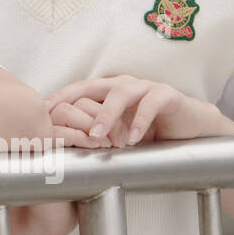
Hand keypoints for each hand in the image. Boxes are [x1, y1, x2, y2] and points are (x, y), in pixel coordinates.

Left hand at [44, 76, 219, 147]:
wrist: (192, 129)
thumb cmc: (152, 132)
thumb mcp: (120, 134)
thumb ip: (99, 136)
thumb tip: (67, 150)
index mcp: (110, 91)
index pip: (80, 90)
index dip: (60, 97)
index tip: (41, 111)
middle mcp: (125, 84)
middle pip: (94, 85)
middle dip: (74, 100)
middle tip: (59, 117)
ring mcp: (146, 87)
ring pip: (121, 93)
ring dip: (106, 114)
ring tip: (97, 136)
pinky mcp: (168, 95)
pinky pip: (151, 103)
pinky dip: (140, 120)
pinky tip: (132, 138)